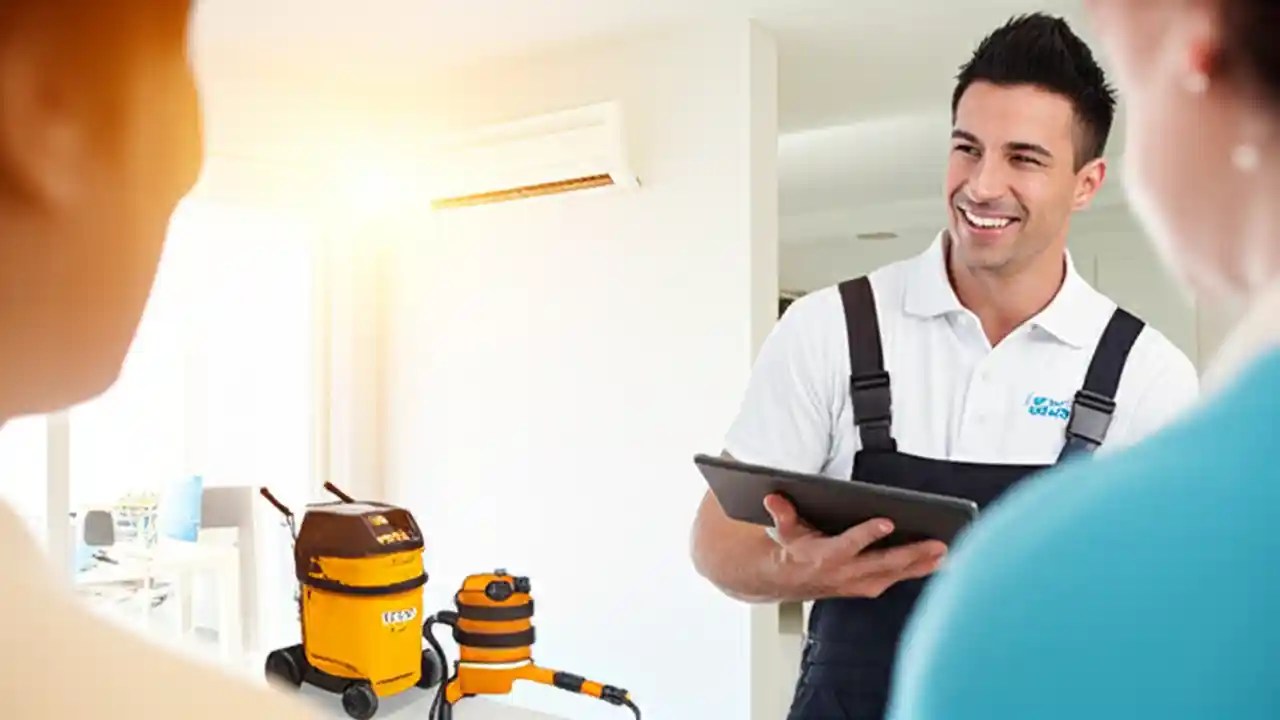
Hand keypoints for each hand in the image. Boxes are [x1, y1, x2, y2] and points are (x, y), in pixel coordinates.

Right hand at [763, 493, 947, 598]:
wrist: (787, 580)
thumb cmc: (792, 549)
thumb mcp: (783, 529)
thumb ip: (782, 513)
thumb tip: (773, 498)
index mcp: (825, 557)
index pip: (848, 545)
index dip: (867, 534)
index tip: (887, 521)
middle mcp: (845, 574)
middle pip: (883, 564)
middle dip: (911, 554)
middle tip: (938, 542)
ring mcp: (859, 583)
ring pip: (895, 574)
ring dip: (921, 564)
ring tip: (945, 550)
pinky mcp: (869, 586)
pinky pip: (898, 579)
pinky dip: (919, 570)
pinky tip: (938, 560)